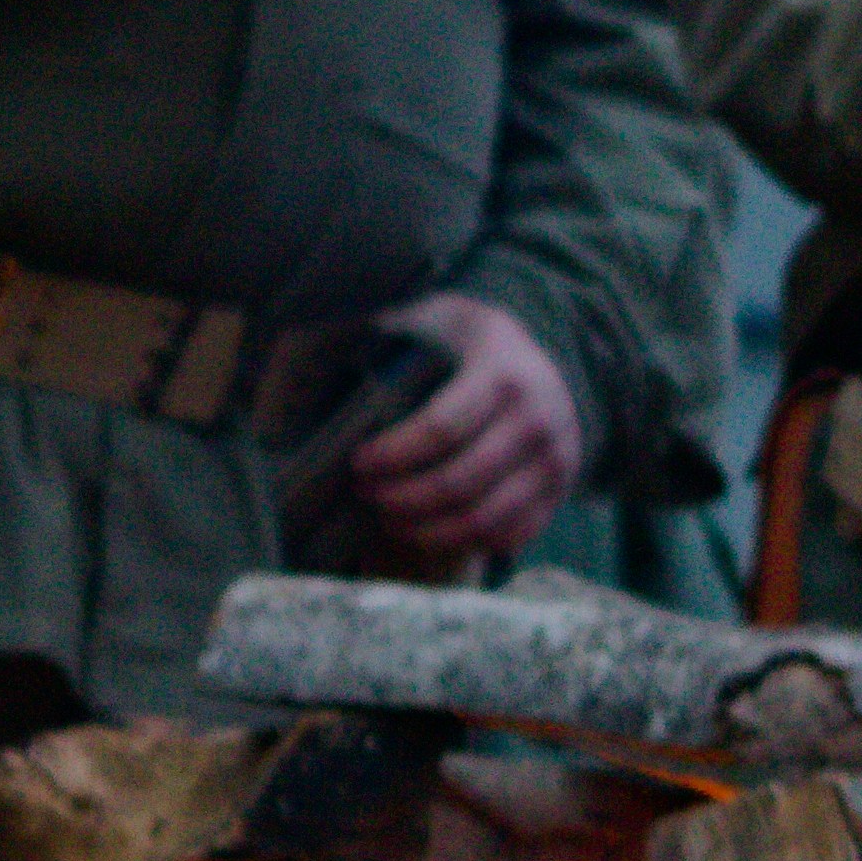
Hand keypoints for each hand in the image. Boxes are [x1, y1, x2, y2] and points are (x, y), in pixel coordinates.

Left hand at [349, 292, 582, 561]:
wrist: (538, 356)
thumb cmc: (464, 341)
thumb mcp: (430, 318)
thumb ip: (375, 335)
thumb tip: (303, 362)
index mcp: (502, 374)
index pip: (441, 428)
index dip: (392, 456)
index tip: (357, 463)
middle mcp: (538, 419)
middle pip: (458, 483)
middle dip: (400, 498)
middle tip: (365, 494)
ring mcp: (555, 461)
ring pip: (483, 520)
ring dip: (425, 529)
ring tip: (388, 517)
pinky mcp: (558, 493)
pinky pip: (509, 536)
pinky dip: (463, 542)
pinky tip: (426, 529)